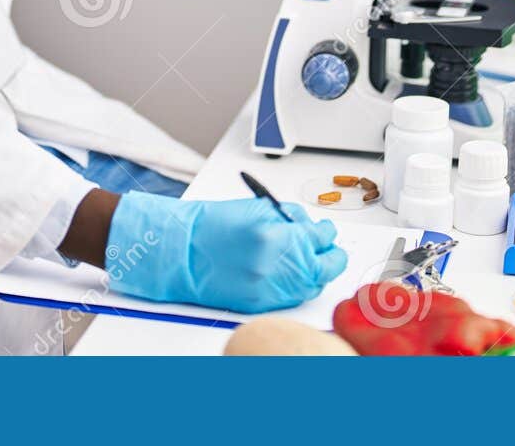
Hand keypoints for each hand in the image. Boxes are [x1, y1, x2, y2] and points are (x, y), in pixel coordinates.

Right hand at [105, 194, 347, 314]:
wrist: (183, 252)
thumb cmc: (213, 226)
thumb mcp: (258, 209)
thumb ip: (290, 218)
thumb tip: (313, 228)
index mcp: (277, 236)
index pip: (321, 237)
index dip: (325, 232)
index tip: (324, 231)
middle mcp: (277, 267)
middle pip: (327, 266)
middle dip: (331, 254)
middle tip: (327, 247)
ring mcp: (270, 289)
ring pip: (314, 285)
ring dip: (317, 272)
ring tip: (309, 261)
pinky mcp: (262, 305)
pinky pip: (294, 298)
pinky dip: (299, 287)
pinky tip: (293, 276)